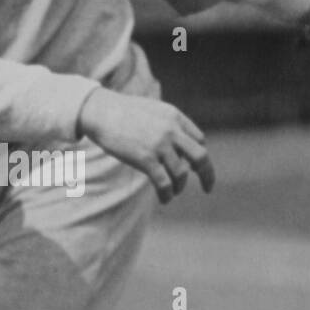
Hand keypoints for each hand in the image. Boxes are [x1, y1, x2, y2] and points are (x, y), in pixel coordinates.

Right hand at [77, 89, 214, 202]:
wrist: (101, 111)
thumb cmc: (123, 112)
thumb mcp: (153, 110)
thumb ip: (167, 123)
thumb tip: (176, 141)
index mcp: (175, 117)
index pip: (199, 140)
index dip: (199, 154)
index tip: (195, 165)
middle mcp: (171, 131)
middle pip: (200, 157)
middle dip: (207, 174)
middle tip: (208, 187)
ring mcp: (159, 145)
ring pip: (181, 174)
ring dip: (180, 187)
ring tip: (174, 192)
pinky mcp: (145, 159)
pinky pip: (164, 183)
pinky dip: (167, 194)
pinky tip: (165, 199)